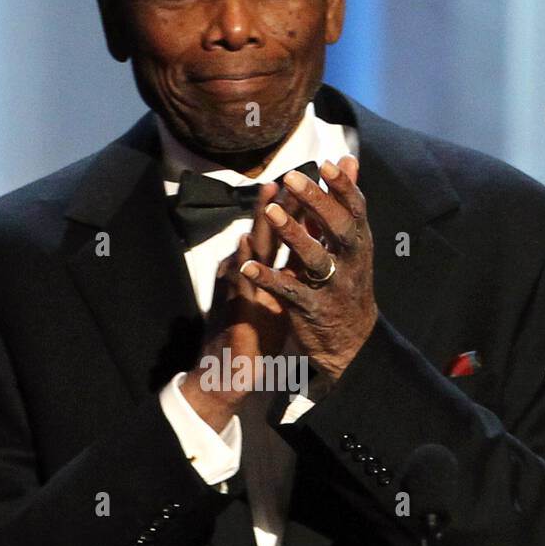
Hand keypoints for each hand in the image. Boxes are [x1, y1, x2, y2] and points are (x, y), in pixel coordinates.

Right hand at [180, 182, 291, 430]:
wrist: (231, 371)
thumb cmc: (255, 333)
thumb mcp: (276, 296)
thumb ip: (285, 271)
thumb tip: (300, 247)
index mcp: (262, 268)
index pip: (282, 233)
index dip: (297, 210)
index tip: (314, 184)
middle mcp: (248, 271)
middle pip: (266, 232)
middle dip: (278, 204)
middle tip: (288, 174)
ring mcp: (240, 287)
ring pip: (250, 250)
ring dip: (258, 224)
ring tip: (268, 198)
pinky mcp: (235, 308)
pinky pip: (238, 285)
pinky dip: (242, 266)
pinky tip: (243, 250)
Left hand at [238, 156, 377, 380]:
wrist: (351, 339)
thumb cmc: (346, 280)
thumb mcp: (350, 241)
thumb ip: (341, 201)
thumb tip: (347, 160)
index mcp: (359, 241)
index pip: (356, 208)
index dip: (343, 186)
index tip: (326, 163)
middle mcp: (351, 261)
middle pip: (338, 227)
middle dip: (317, 202)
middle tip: (293, 178)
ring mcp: (332, 285)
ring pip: (314, 257)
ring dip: (293, 234)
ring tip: (272, 212)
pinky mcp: (312, 308)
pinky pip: (289, 291)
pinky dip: (268, 279)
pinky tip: (247, 267)